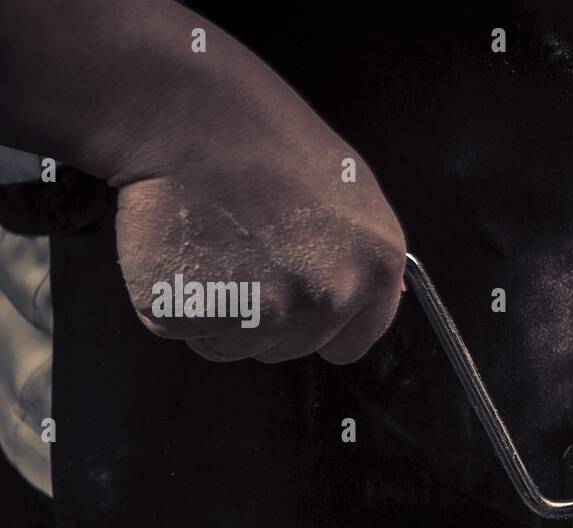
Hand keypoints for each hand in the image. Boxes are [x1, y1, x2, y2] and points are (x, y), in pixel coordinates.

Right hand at [116, 128, 404, 363]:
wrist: (189, 109)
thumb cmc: (263, 140)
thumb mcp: (351, 194)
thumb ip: (362, 261)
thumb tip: (373, 303)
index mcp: (377, 267)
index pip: (350, 344)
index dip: (315, 324)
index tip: (291, 296)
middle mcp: (331, 295)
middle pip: (287, 349)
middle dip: (260, 312)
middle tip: (240, 246)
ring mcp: (266, 308)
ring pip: (234, 345)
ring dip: (215, 308)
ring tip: (212, 242)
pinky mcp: (197, 310)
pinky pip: (182, 329)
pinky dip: (171, 297)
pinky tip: (181, 245)